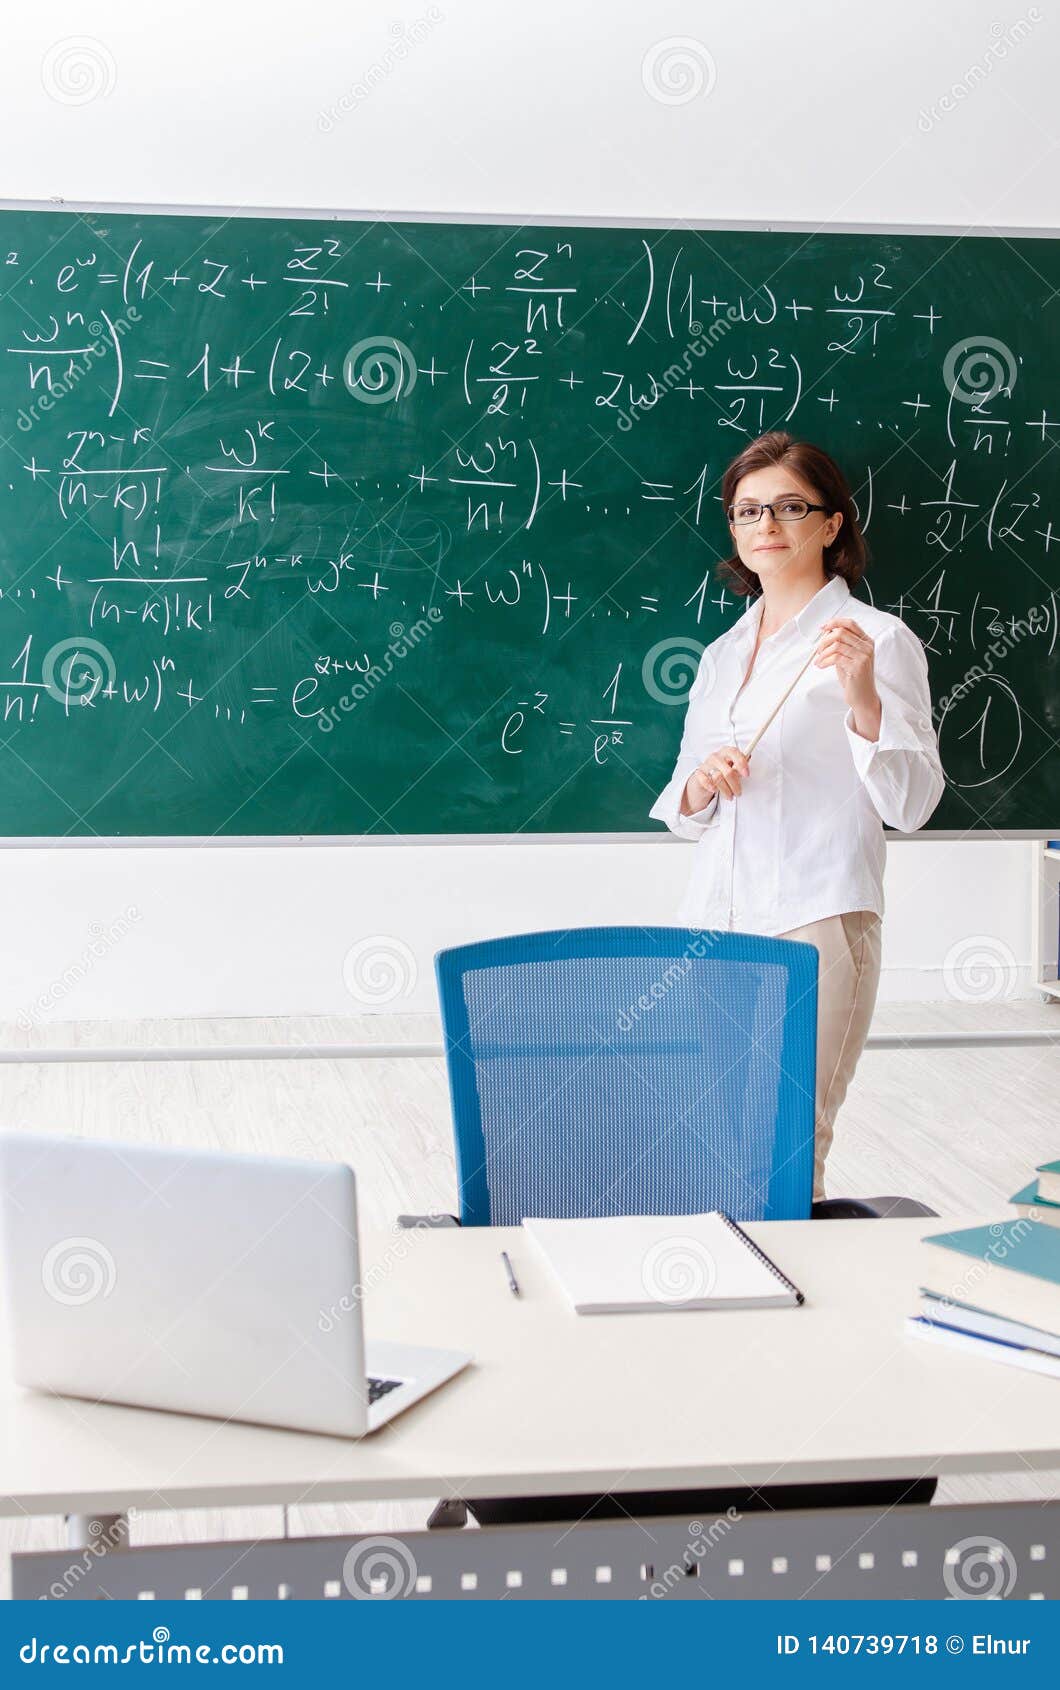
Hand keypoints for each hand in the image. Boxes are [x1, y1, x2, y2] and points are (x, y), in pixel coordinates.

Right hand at [684, 745, 749, 810]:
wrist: (704, 778)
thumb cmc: (721, 771)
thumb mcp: (732, 767)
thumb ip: (740, 766)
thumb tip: (747, 762)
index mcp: (726, 752)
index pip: (734, 753)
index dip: (742, 763)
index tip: (746, 774)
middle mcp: (716, 757)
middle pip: (728, 770)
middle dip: (735, 784)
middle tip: (738, 792)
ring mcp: (706, 765)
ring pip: (718, 777)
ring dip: (726, 790)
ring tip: (729, 796)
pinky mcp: (699, 774)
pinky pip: (704, 780)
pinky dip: (710, 786)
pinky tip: (714, 790)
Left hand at [815, 617, 880, 734]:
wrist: (863, 697)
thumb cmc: (854, 677)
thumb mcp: (848, 656)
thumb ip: (841, 644)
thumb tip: (825, 632)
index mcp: (866, 641)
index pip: (850, 623)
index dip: (834, 622)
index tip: (823, 628)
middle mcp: (867, 647)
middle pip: (840, 632)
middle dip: (825, 640)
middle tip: (819, 650)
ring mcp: (863, 657)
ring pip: (836, 645)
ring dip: (823, 653)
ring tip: (819, 660)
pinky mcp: (857, 667)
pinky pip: (835, 657)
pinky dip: (824, 661)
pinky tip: (821, 666)